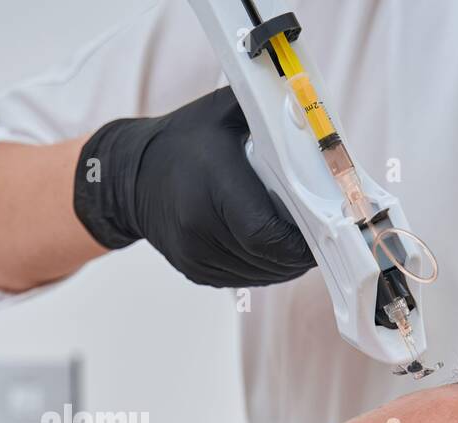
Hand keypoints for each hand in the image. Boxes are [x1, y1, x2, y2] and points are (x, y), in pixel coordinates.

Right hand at [72, 86, 314, 287]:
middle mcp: (198, 228)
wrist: (130, 177)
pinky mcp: (194, 271)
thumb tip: (316, 115)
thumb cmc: (185, 140)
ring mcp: (194, 255)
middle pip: (268, 259)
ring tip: (302, 243)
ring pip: (259, 274)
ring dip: (285, 264)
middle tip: (326, 237)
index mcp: (212, 187)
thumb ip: (270, 110)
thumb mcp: (225, 111)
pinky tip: (273, 249)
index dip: (302, 243)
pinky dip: (264, 268)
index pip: (267, 234)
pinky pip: (243, 279)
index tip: (327, 232)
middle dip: (301, 253)